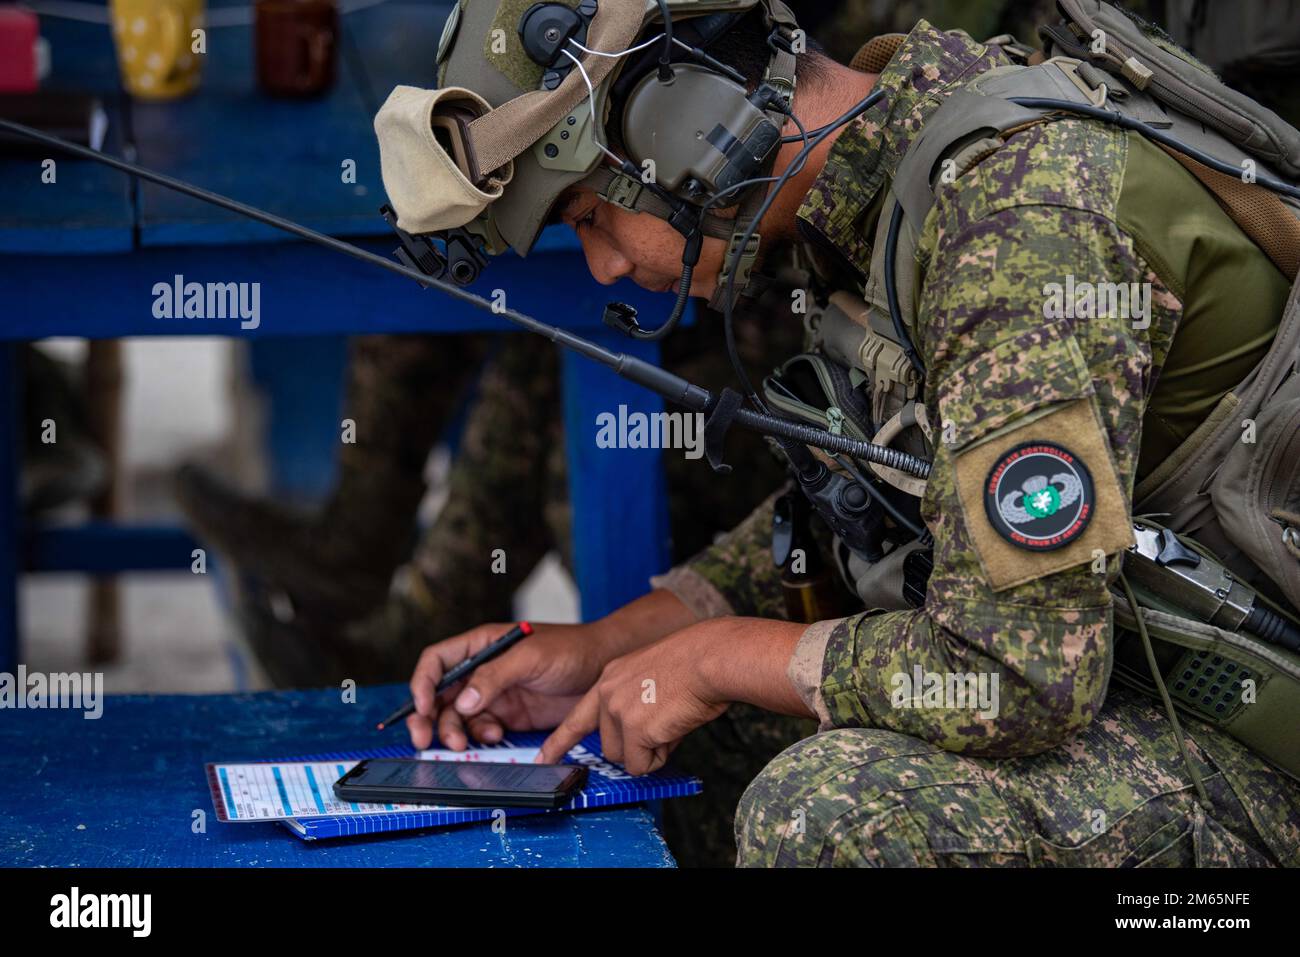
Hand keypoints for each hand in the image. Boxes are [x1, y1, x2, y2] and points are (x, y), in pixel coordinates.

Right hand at [405, 590, 698, 750]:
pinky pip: (483, 730)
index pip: (437, 661)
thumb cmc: (570, 649)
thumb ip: (495, 676)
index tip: (421, 707)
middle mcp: (482, 670)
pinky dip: (481, 738)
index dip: (422, 683)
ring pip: (459, 717)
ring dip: (455, 732)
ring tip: (463, 743)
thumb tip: (463, 701)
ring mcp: (495, 694)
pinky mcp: (510, 715)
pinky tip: (495, 737)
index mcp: (480, 645)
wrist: (604, 667)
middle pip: (440, 695)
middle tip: (425, 740)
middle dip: (429, 718)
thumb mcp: (530, 657)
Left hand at [537, 617, 810, 773]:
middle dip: (635, 747)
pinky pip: (644, 765)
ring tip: (670, 724)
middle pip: (608, 746)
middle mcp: (608, 693)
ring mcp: (619, 712)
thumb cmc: (695, 664)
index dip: (560, 740)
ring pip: (625, 759)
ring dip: (649, 752)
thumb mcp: (651, 675)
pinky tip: (675, 730)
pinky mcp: (636, 731)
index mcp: (610, 677)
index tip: (544, 759)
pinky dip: (662, 756)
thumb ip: (635, 703)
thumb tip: (640, 741)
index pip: (578, 715)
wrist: (711, 658)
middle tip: (662, 727)